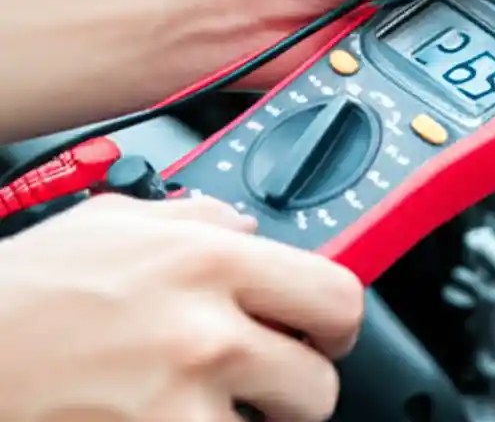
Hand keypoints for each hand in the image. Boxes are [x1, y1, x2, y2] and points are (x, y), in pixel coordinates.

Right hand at [0, 194, 363, 421]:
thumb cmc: (23, 293)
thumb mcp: (112, 224)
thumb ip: (194, 218)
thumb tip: (243, 225)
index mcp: (210, 261)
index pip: (338, 296)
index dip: (337, 323)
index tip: (325, 333)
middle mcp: (208, 331)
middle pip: (320, 380)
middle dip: (298, 385)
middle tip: (270, 381)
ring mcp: (183, 400)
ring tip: (209, 403)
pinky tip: (173, 419)